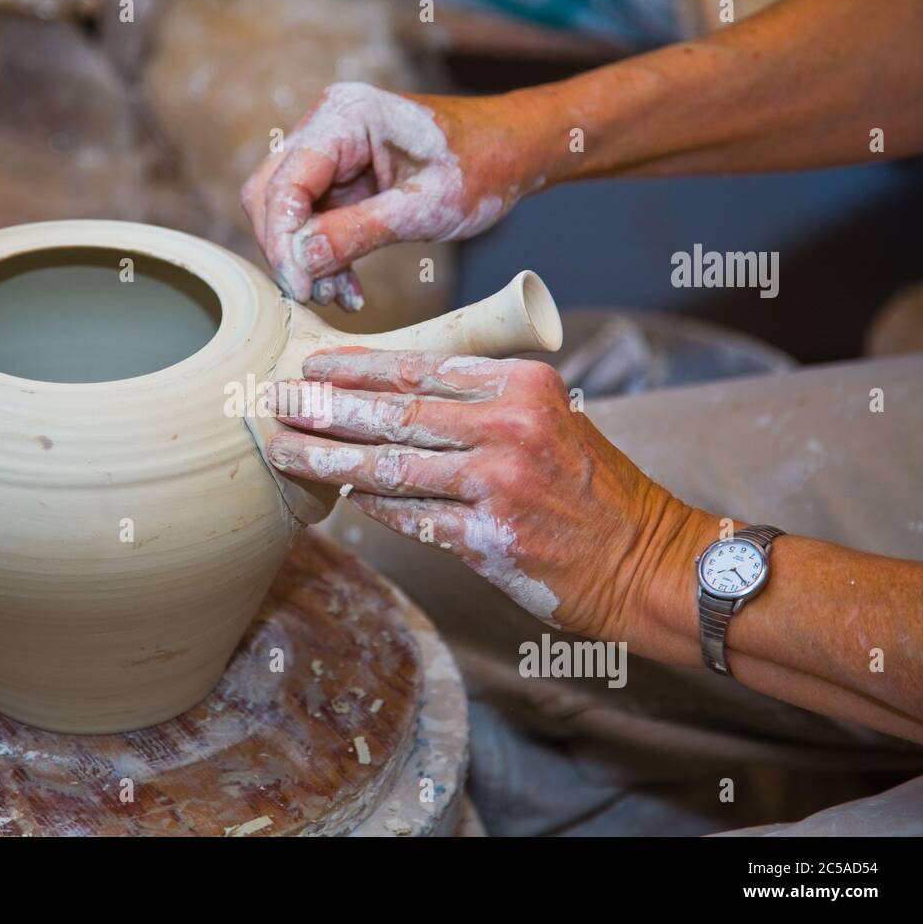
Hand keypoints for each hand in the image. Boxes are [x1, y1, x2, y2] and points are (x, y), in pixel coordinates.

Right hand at [241, 82, 549, 310]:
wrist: (510, 153)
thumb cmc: (480, 164)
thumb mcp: (425, 207)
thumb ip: (359, 232)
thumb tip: (301, 262)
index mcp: (345, 116)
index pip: (286, 183)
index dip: (283, 240)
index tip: (301, 288)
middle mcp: (327, 127)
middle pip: (270, 195)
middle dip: (289, 251)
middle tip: (317, 295)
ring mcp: (330, 153)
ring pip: (286, 214)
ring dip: (306, 260)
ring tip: (341, 295)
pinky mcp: (339, 180)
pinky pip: (311, 224)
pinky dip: (323, 259)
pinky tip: (348, 288)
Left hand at [264, 348, 705, 643]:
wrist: (648, 559)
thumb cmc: (593, 489)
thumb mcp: (550, 419)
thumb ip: (482, 405)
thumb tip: (397, 402)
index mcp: (521, 385)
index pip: (420, 368)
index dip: (357, 367)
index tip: (312, 364)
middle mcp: (508, 427)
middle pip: (394, 412)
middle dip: (325, 406)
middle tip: (275, 400)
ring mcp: (498, 484)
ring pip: (391, 466)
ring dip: (328, 458)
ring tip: (284, 448)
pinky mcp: (490, 538)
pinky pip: (413, 519)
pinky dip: (375, 509)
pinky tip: (341, 499)